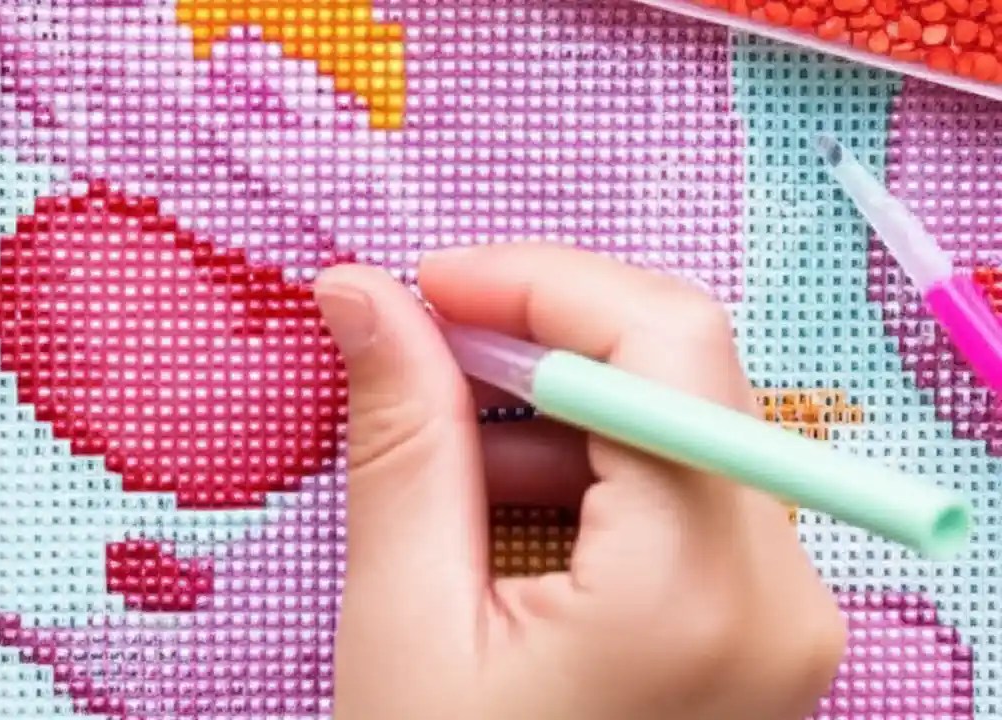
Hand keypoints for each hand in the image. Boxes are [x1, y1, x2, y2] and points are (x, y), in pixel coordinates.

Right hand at [315, 243, 846, 719]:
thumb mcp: (403, 624)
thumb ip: (400, 441)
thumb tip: (363, 294)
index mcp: (698, 591)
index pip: (664, 343)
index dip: (540, 283)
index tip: (425, 286)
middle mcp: (781, 591)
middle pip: (685, 372)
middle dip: (543, 337)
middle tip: (421, 344)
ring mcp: (784, 614)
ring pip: (682, 425)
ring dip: (558, 404)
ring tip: (444, 440)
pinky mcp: (758, 628)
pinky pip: (682, 492)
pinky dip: (591, 466)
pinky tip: (503, 499)